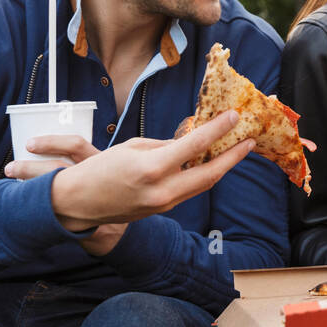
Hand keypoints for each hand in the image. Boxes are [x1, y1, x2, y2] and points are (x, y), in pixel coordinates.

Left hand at [5, 135, 135, 253]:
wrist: (125, 227)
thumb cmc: (117, 191)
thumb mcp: (116, 168)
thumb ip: (97, 158)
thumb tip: (65, 147)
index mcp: (101, 161)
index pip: (75, 145)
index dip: (50, 143)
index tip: (29, 144)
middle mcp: (94, 178)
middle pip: (57, 168)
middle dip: (30, 167)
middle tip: (10, 168)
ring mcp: (87, 200)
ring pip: (54, 189)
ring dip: (29, 187)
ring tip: (11, 189)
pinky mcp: (82, 221)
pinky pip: (56, 214)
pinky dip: (37, 209)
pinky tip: (24, 208)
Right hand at [50, 110, 253, 231]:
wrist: (78, 205)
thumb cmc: (99, 170)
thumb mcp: (132, 148)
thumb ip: (165, 145)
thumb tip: (190, 140)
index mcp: (152, 168)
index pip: (195, 145)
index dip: (218, 129)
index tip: (234, 116)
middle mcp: (162, 190)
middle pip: (210, 173)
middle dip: (233, 156)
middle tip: (249, 141)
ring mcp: (164, 204)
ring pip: (203, 184)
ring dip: (222, 167)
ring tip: (236, 150)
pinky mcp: (163, 210)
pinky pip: (190, 191)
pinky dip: (203, 176)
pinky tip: (211, 164)